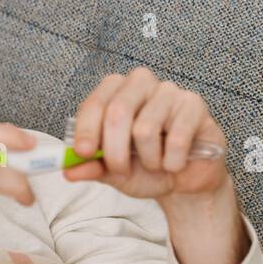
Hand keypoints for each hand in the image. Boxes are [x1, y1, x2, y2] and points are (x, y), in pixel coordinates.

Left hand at [65, 67, 229, 208]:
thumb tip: (68, 169)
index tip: (84, 153)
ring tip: (155, 165)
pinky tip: (175, 163)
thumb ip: (92, 168)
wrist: (184, 179)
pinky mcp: (194, 105)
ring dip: (148, 160)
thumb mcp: (114, 173)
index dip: (86, 130)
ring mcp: (169, 91)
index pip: (95, 104)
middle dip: (115, 152)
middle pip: (118, 112)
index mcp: (115, 92)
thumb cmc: (146, 168)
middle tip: (121, 171)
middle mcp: (140, 84)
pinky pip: (176, 138)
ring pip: (145, 129)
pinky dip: (172, 161)